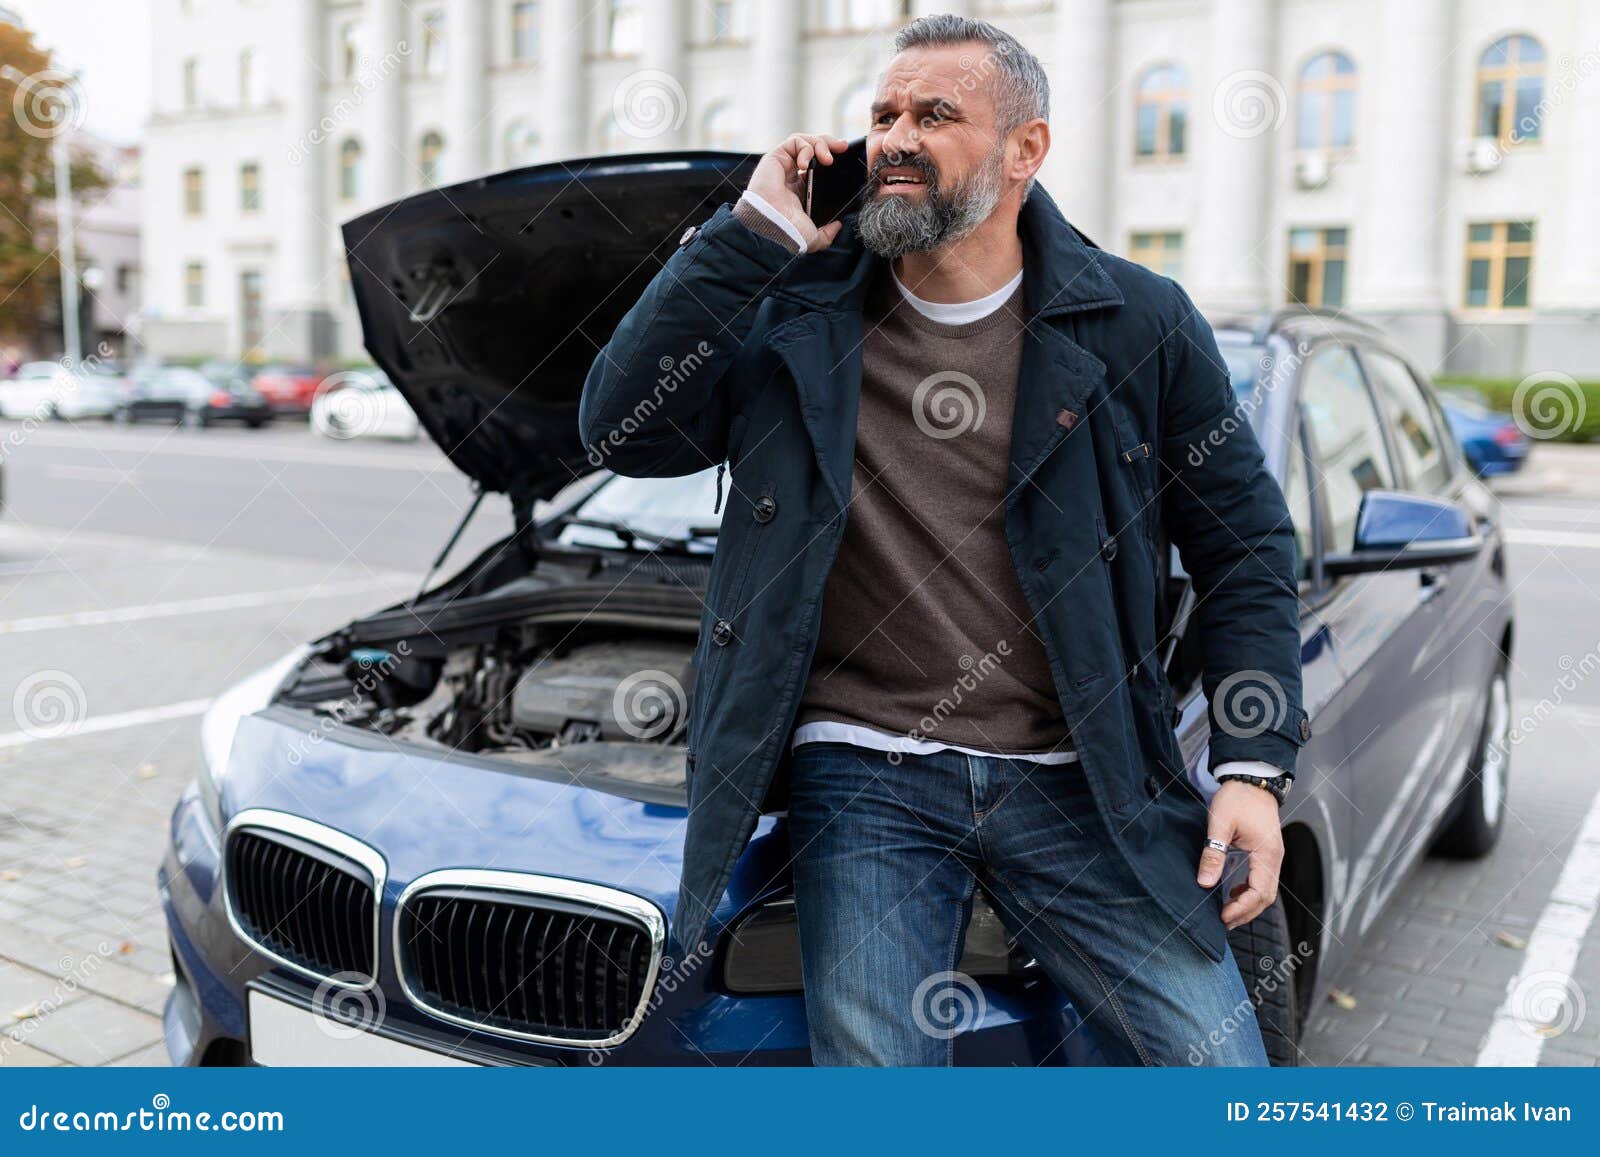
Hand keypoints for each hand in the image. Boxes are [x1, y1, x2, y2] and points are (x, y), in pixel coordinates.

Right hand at [746, 132, 849, 253]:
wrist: (773, 227)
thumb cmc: (788, 233)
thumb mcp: (814, 238)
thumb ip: (827, 234)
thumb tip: (837, 225)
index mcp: (800, 191)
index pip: (818, 167)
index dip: (832, 158)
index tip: (846, 157)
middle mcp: (791, 176)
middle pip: (813, 149)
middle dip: (830, 143)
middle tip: (843, 147)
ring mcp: (783, 166)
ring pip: (805, 142)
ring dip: (820, 144)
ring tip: (828, 159)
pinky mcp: (775, 158)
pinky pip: (794, 142)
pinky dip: (805, 148)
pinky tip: (806, 164)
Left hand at [1196, 779, 1282, 929]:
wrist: (1252, 778)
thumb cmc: (1237, 798)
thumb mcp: (1220, 825)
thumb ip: (1213, 854)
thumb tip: (1205, 882)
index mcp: (1267, 854)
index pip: (1260, 892)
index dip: (1242, 908)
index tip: (1223, 917)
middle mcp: (1275, 858)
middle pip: (1266, 896)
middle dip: (1246, 912)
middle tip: (1223, 922)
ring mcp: (1273, 855)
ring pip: (1266, 889)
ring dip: (1248, 903)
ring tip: (1226, 912)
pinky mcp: (1267, 852)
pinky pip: (1263, 879)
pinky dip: (1249, 890)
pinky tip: (1232, 892)